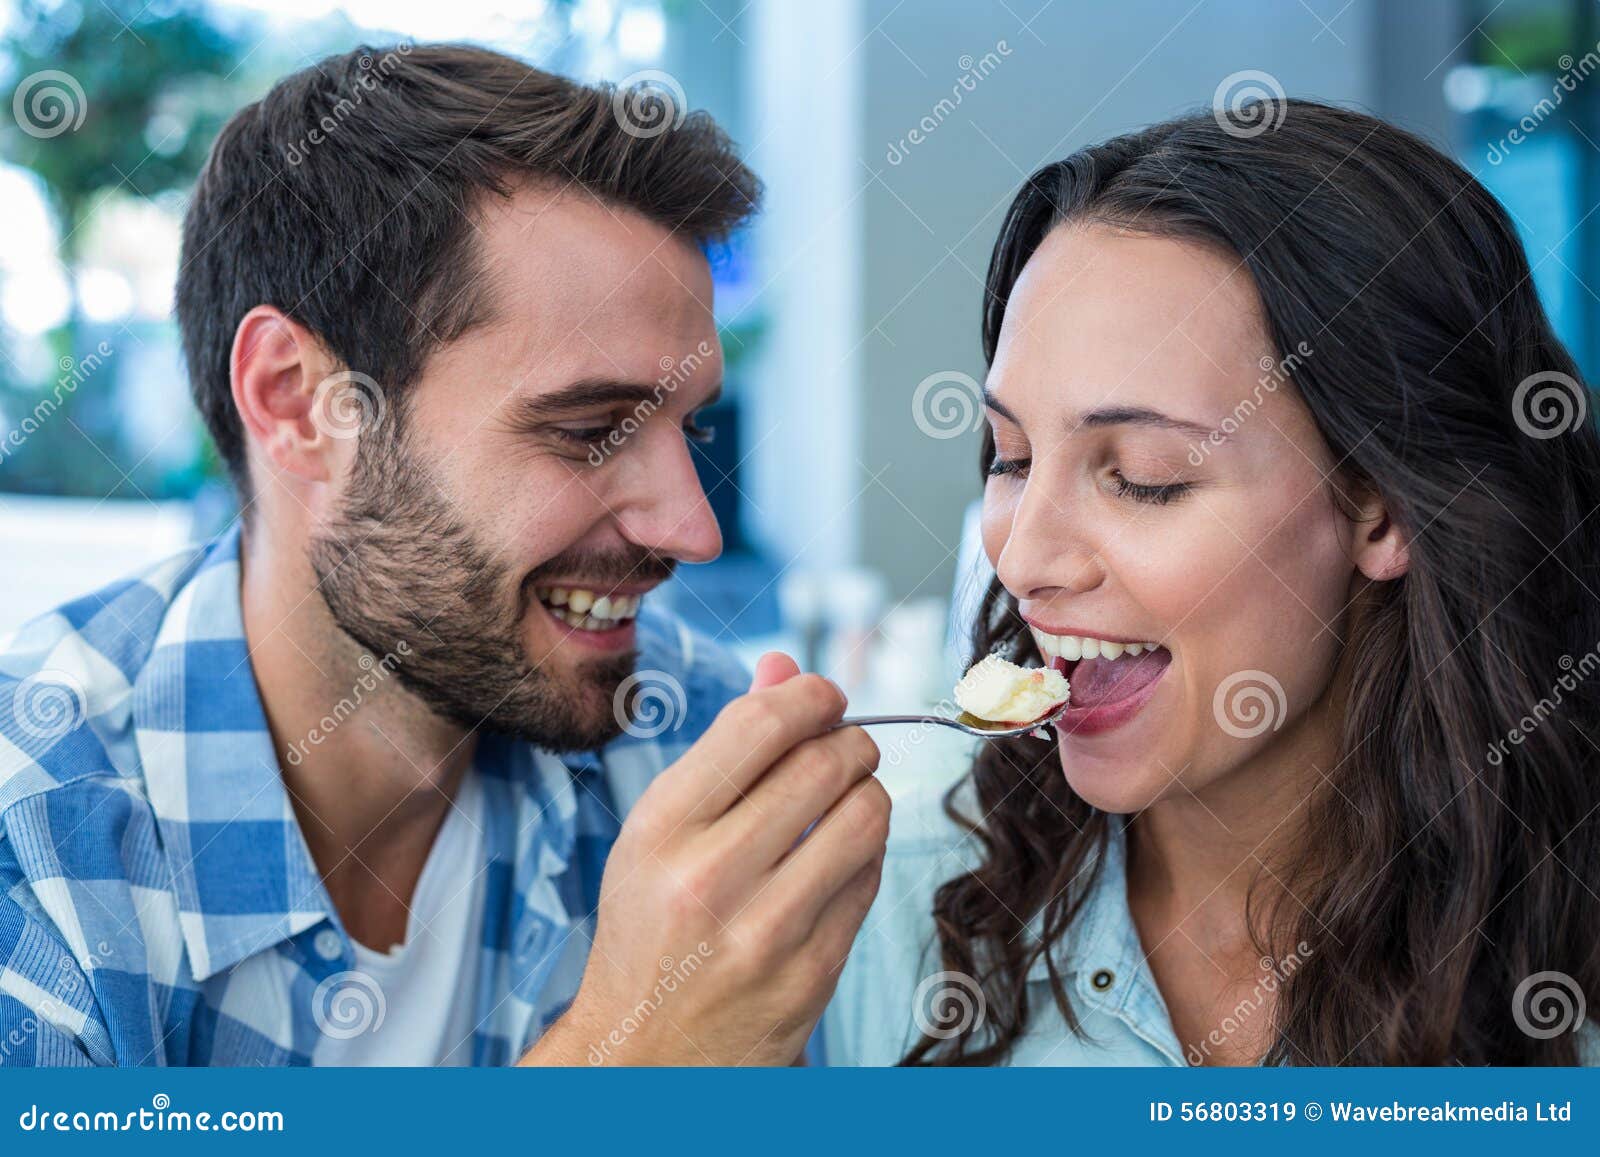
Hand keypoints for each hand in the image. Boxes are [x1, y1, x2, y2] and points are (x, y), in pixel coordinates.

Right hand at [520, 653, 888, 1065]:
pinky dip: (865, 852)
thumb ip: (725, 747)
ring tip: (848, 796)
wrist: (641, 1053)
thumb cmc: (649, 927)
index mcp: (660, 830)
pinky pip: (869, 879)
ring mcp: (765, 931)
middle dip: (850, 740)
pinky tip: (840, 856)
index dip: (809, 695)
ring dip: (868, 791)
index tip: (823, 697)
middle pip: (824, 764)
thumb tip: (784, 668)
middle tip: (844, 745)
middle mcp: (709, 878)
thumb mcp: (659, 831)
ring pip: (865, 816)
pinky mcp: (811, 973)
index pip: (760, 725)